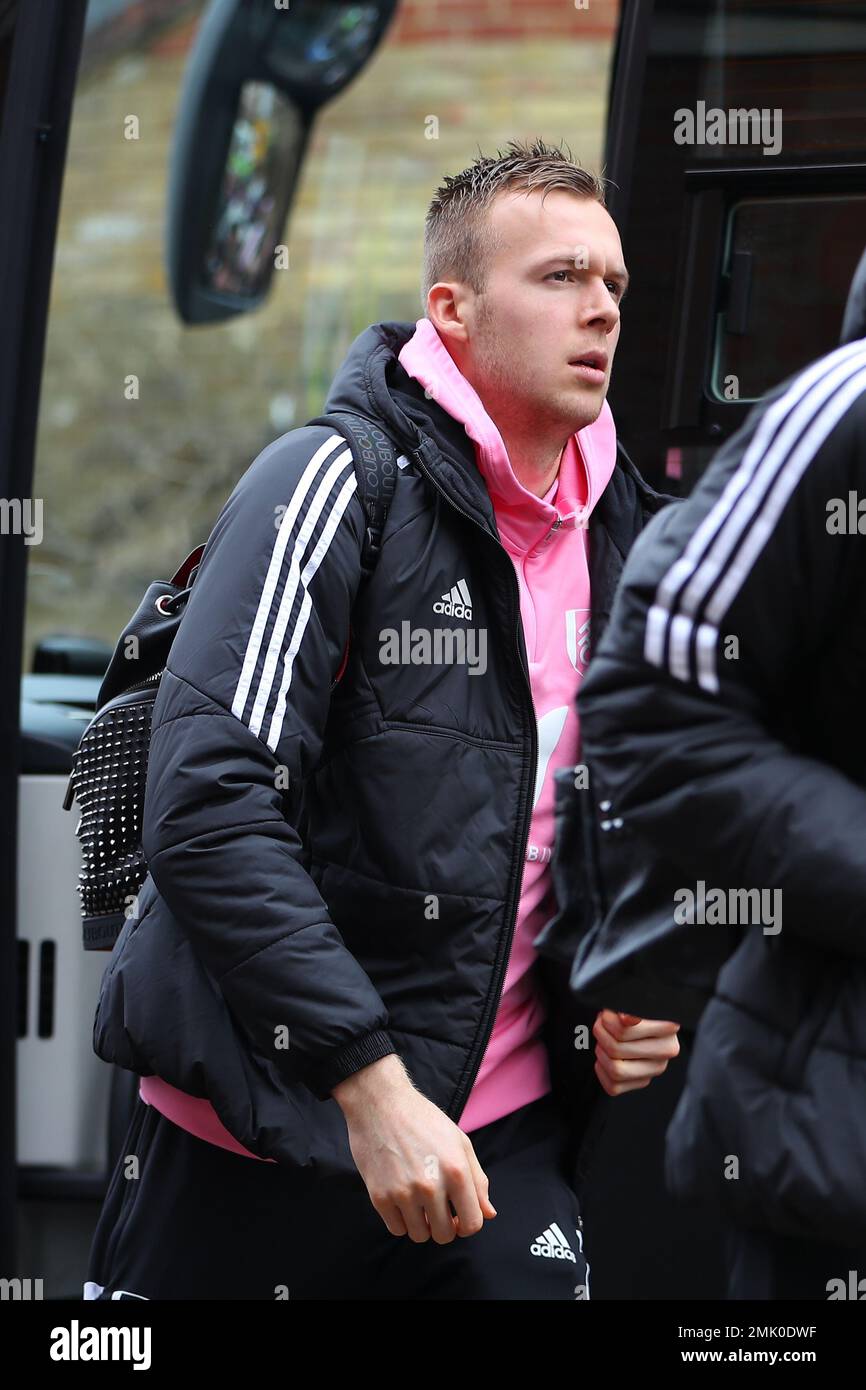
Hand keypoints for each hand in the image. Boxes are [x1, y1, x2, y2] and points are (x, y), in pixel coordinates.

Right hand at [332, 1055, 496, 1242]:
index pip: (472, 1224)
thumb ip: (478, 1180)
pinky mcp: (379, 1196)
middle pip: (444, 1235)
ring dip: (421, 1224)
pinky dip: (401, 1221)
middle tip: (436, 1208)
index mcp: (456, 1172)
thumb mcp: (459, 1142)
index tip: (457, 1216)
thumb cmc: (423, 1120)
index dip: (467, 1224)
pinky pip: (396, 1229)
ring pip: (419, 1235)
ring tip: (418, 1202)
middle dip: (444, 1226)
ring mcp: (403, 1193)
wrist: (381, 1103)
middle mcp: (431, 1186)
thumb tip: (489, 1214)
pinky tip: (401, 1200)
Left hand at [593, 1010, 680, 1095]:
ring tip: (603, 1038)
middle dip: (601, 1034)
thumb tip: (627, 1019)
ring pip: (616, 1070)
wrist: (637, 1015)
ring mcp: (657, 1068)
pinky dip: (602, 1070)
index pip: (623, 1030)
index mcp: (667, 1025)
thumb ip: (629, 1006)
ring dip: (601, 1052)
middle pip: (616, 1049)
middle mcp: (667, 1049)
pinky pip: (613, 1086)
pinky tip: (605, 1055)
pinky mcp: (644, 1081)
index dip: (607, 1021)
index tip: (606, 1013)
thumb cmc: (632, 1005)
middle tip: (601, 1023)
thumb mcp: (631, 999)